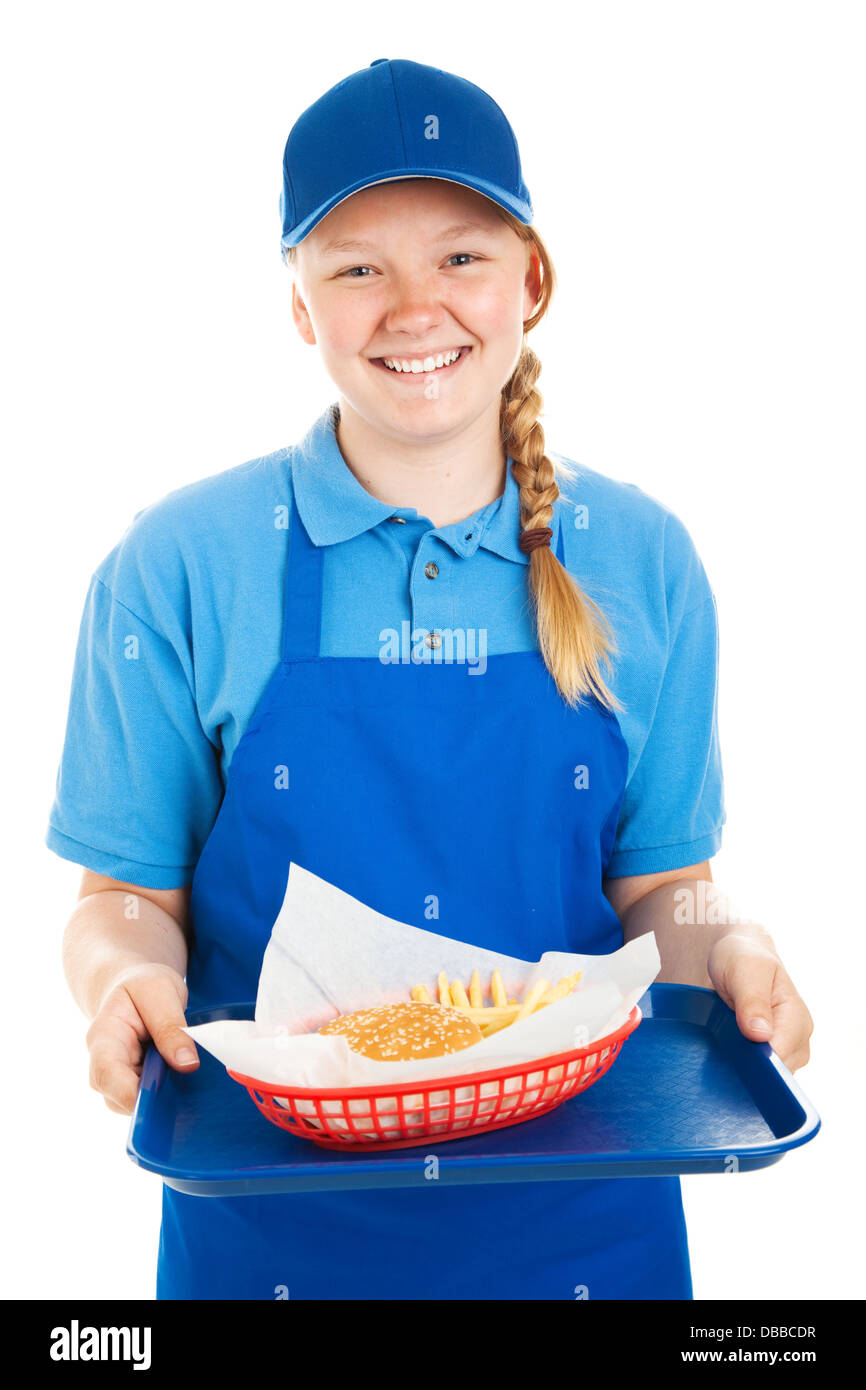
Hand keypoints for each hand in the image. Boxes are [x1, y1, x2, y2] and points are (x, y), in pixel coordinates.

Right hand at [86, 962, 198, 1114]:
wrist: (135, 985)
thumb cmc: (143, 985)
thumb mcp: (159, 992)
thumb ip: (170, 1026)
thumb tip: (187, 1065)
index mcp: (103, 1037)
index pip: (105, 1074)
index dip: (128, 1093)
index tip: (159, 1095)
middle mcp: (104, 1063)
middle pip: (118, 1097)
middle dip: (151, 1097)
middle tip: (184, 1084)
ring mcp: (117, 1077)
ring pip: (134, 1104)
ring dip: (161, 1096)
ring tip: (185, 1074)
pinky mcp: (133, 1083)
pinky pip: (147, 1098)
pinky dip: (165, 1094)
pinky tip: (182, 1079)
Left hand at [707, 929, 812, 1071]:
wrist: (735, 955)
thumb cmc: (742, 957)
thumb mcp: (745, 969)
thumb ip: (752, 1000)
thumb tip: (761, 1035)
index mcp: (797, 1018)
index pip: (782, 1056)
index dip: (756, 1060)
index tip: (732, 1052)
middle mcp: (796, 1038)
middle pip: (774, 1072)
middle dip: (747, 1064)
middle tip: (722, 1042)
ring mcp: (783, 1048)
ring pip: (764, 1076)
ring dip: (742, 1066)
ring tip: (723, 1041)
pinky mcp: (768, 1053)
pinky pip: (756, 1072)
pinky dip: (740, 1065)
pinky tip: (725, 1050)